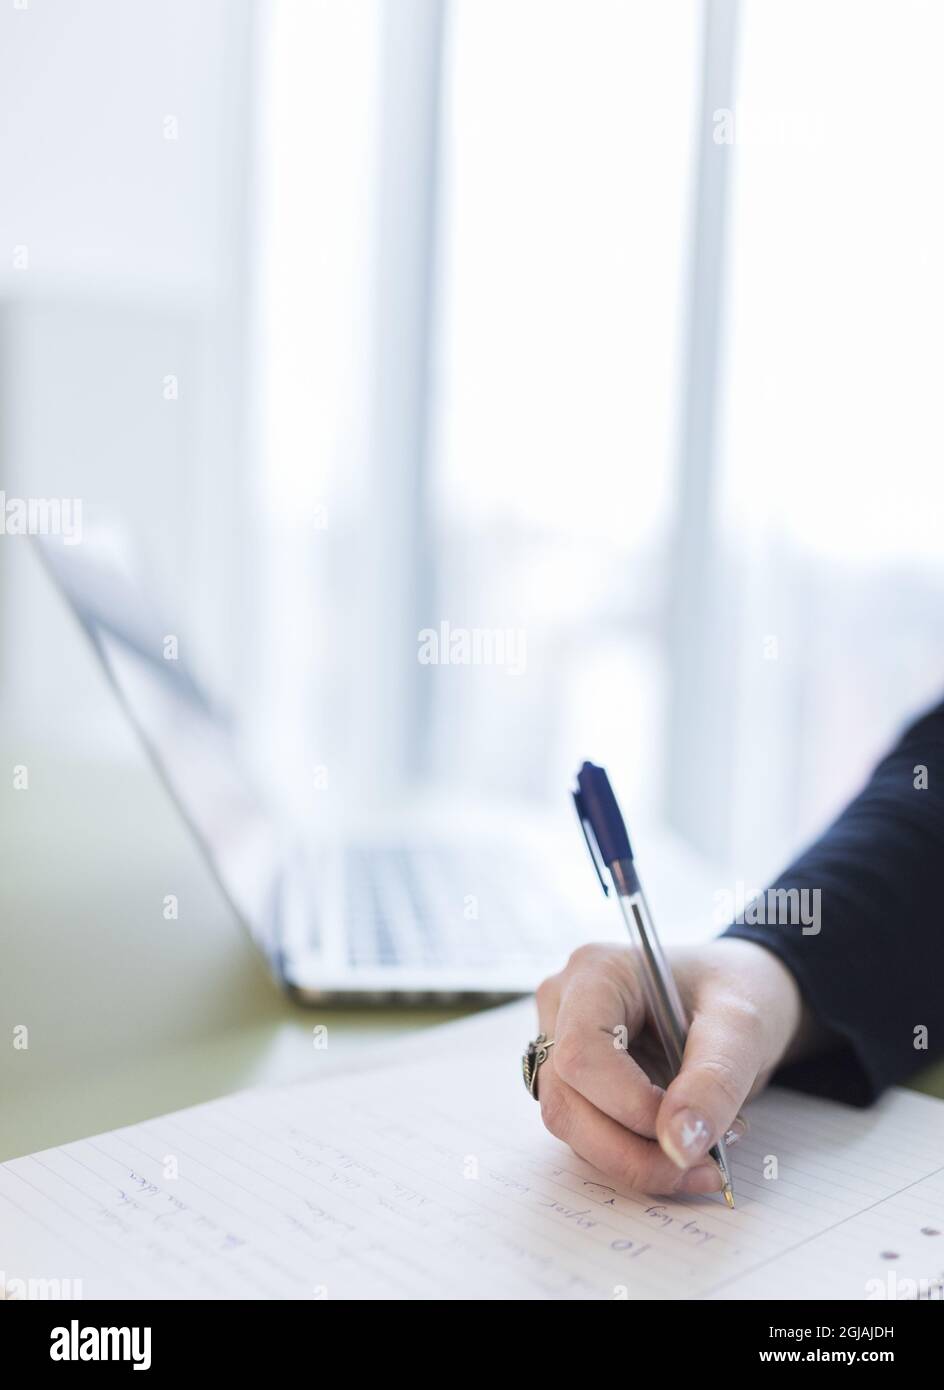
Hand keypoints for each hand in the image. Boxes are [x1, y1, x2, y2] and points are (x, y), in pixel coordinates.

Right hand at [533, 937, 804, 1194]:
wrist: (739, 992)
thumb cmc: (736, 989)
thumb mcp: (741, 1026)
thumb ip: (713, 1081)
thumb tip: (679, 1146)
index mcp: (596, 972)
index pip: (582, 1053)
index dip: (628, 1106)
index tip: (689, 1134)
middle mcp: (563, 1006)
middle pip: (565, 1099)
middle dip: (631, 1151)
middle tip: (704, 1170)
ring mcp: (561, 1043)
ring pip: (571, 1125)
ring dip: (634, 1160)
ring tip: (705, 1159)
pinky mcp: (574, 1080)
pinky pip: (587, 1134)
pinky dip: (635, 1155)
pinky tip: (685, 1146)